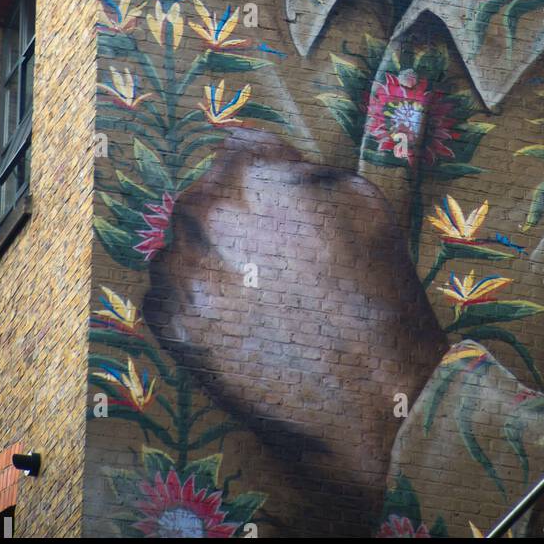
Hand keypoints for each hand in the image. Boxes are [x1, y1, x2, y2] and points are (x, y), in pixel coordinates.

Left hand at [144, 128, 445, 525]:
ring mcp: (180, 274)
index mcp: (249, 175)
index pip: (238, 150)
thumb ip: (299, 164)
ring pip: (182, 248)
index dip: (266, 180)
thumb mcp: (357, 196)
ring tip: (260, 296)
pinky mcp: (170, 327)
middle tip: (274, 261)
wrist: (372, 392)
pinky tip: (240, 321)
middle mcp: (202, 216)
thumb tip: (264, 156)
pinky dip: (196, 304)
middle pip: (204, 199)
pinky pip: (168, 296)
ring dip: (210, 261)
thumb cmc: (376, 286)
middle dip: (233, 220)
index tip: (280, 209)